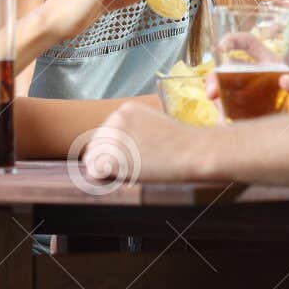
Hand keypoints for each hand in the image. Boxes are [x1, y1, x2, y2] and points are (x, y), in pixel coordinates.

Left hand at [81, 101, 207, 183]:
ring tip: (137, 170)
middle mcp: (115, 118)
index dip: (117, 150)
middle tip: (140, 165)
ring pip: (93, 159)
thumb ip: (132, 134)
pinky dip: (104, 179)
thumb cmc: (181, 146)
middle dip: (111, 160)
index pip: (105, 134)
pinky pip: (94, 172)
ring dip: (109, 170)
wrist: (195, 152)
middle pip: (96, 146)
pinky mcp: (113, 156)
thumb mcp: (153, 129)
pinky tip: (125, 177)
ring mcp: (113, 136)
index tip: (137, 156)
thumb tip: (111, 153)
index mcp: (125, 109)